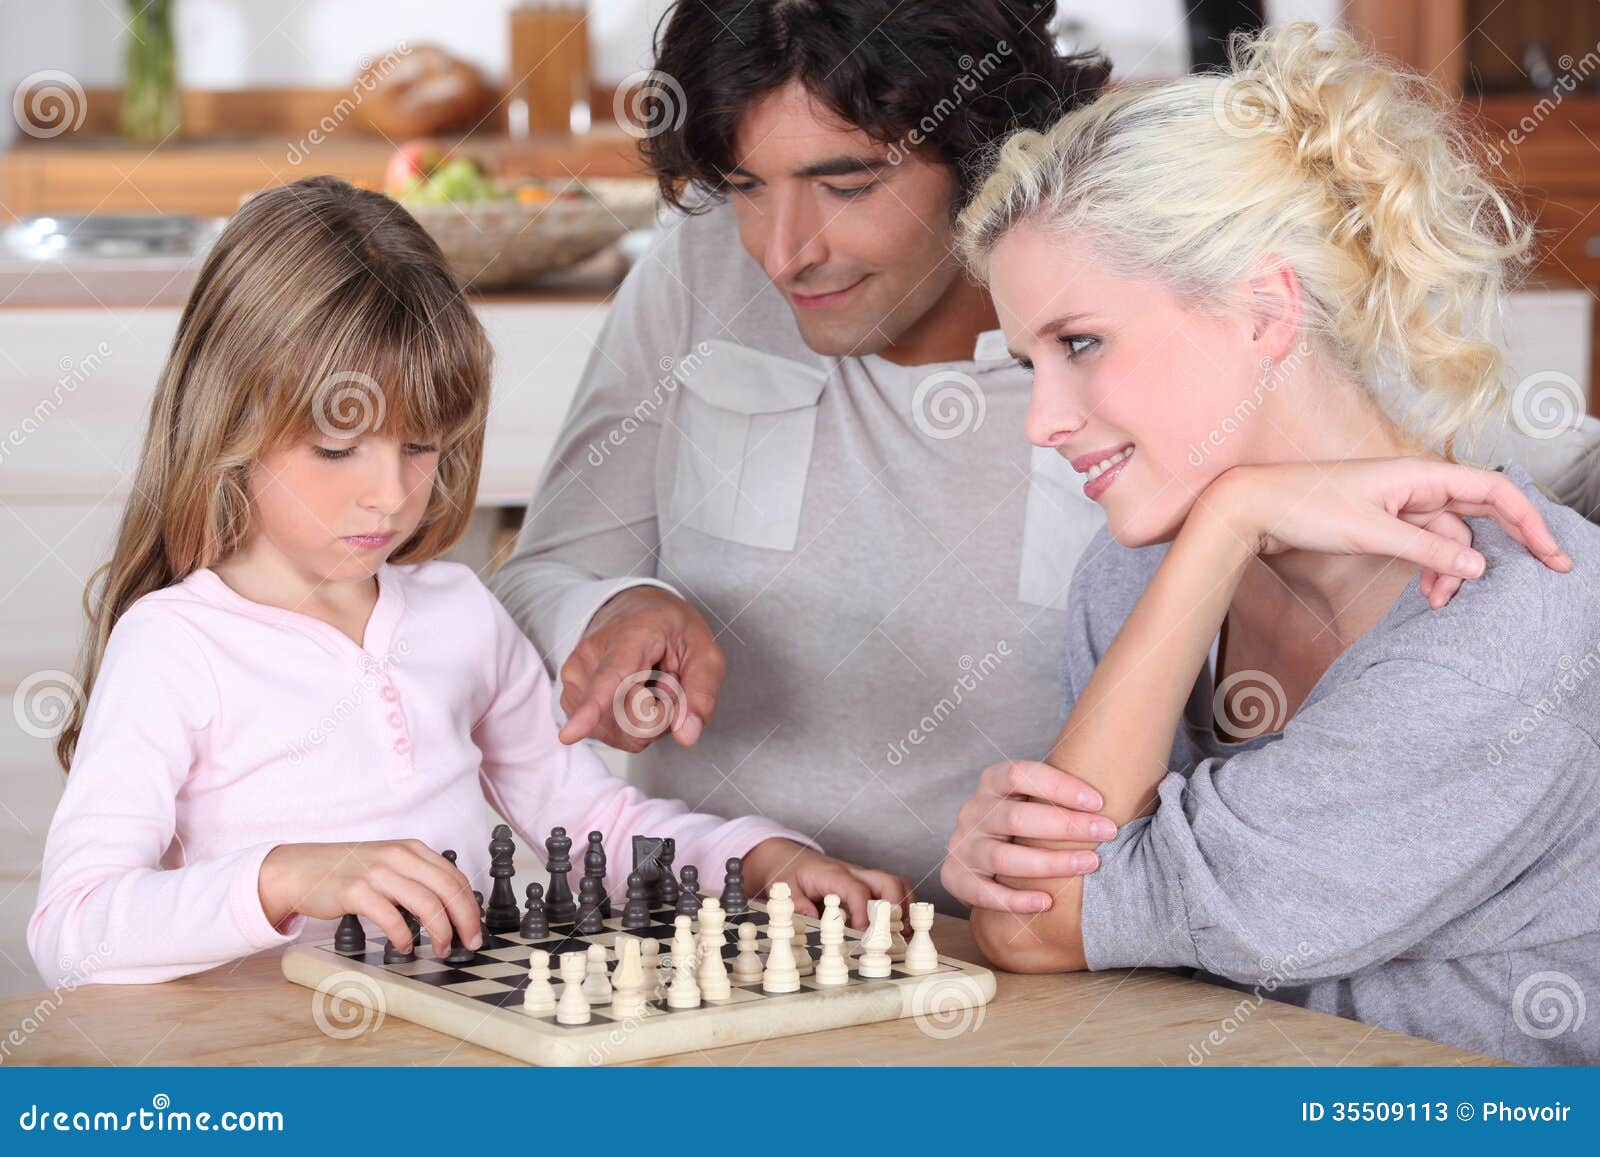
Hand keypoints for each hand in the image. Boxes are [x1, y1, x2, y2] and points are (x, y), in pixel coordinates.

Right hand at [257, 840, 479, 957]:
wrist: (301, 869)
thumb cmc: (348, 871)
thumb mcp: (389, 864)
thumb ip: (416, 878)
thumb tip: (450, 909)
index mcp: (411, 849)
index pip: (454, 876)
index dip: (471, 905)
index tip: (476, 927)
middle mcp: (398, 856)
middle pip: (448, 889)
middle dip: (465, 920)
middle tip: (470, 942)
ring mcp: (377, 873)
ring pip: (426, 903)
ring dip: (441, 932)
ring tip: (442, 948)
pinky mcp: (355, 891)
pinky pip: (391, 918)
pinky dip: (404, 937)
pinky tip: (406, 947)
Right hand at [557, 586, 723, 751]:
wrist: (633, 610)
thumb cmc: (669, 628)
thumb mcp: (704, 651)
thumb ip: (702, 692)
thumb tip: (686, 736)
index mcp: (627, 639)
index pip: (609, 679)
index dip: (590, 710)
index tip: (568, 734)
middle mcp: (590, 660)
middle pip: (632, 721)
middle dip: (663, 713)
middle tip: (666, 679)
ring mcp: (575, 681)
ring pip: (624, 734)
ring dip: (647, 719)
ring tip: (648, 683)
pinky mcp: (570, 701)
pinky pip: (613, 735)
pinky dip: (631, 723)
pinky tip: (633, 695)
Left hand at [741, 838, 911, 929]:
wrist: (792, 857)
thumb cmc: (790, 873)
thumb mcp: (785, 888)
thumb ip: (797, 903)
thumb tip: (813, 919)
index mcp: (833, 874)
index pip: (857, 889)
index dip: (864, 911)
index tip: (865, 932)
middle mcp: (854, 873)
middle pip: (887, 882)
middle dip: (897, 908)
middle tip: (894, 934)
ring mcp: (864, 878)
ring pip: (896, 884)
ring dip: (905, 908)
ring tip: (905, 934)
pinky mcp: (868, 885)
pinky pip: (894, 890)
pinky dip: (903, 907)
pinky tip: (901, 928)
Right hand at [942, 759, 1114, 913]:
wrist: (980, 854)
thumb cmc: (1024, 822)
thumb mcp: (1032, 797)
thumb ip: (1062, 791)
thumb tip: (1133, 782)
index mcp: (992, 783)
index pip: (1020, 774)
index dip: (1059, 786)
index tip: (1098, 801)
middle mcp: (974, 811)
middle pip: (1016, 817)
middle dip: (1066, 825)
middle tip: (1108, 832)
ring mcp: (964, 845)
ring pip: (1004, 857)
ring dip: (1050, 862)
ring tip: (1090, 864)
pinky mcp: (957, 877)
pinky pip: (984, 892)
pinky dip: (1016, 899)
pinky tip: (1047, 902)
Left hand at [1208, 458, 1571, 608]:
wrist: (1256, 508)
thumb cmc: (1307, 507)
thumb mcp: (1373, 531)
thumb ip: (1427, 548)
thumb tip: (1477, 566)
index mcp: (1421, 473)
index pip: (1493, 491)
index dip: (1529, 521)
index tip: (1552, 555)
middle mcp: (1416, 484)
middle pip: (1480, 512)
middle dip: (1508, 546)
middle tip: (1542, 575)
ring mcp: (1400, 503)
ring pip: (1450, 536)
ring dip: (1454, 569)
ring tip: (1442, 601)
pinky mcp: (1382, 522)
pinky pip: (1424, 544)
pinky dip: (1432, 568)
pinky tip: (1429, 593)